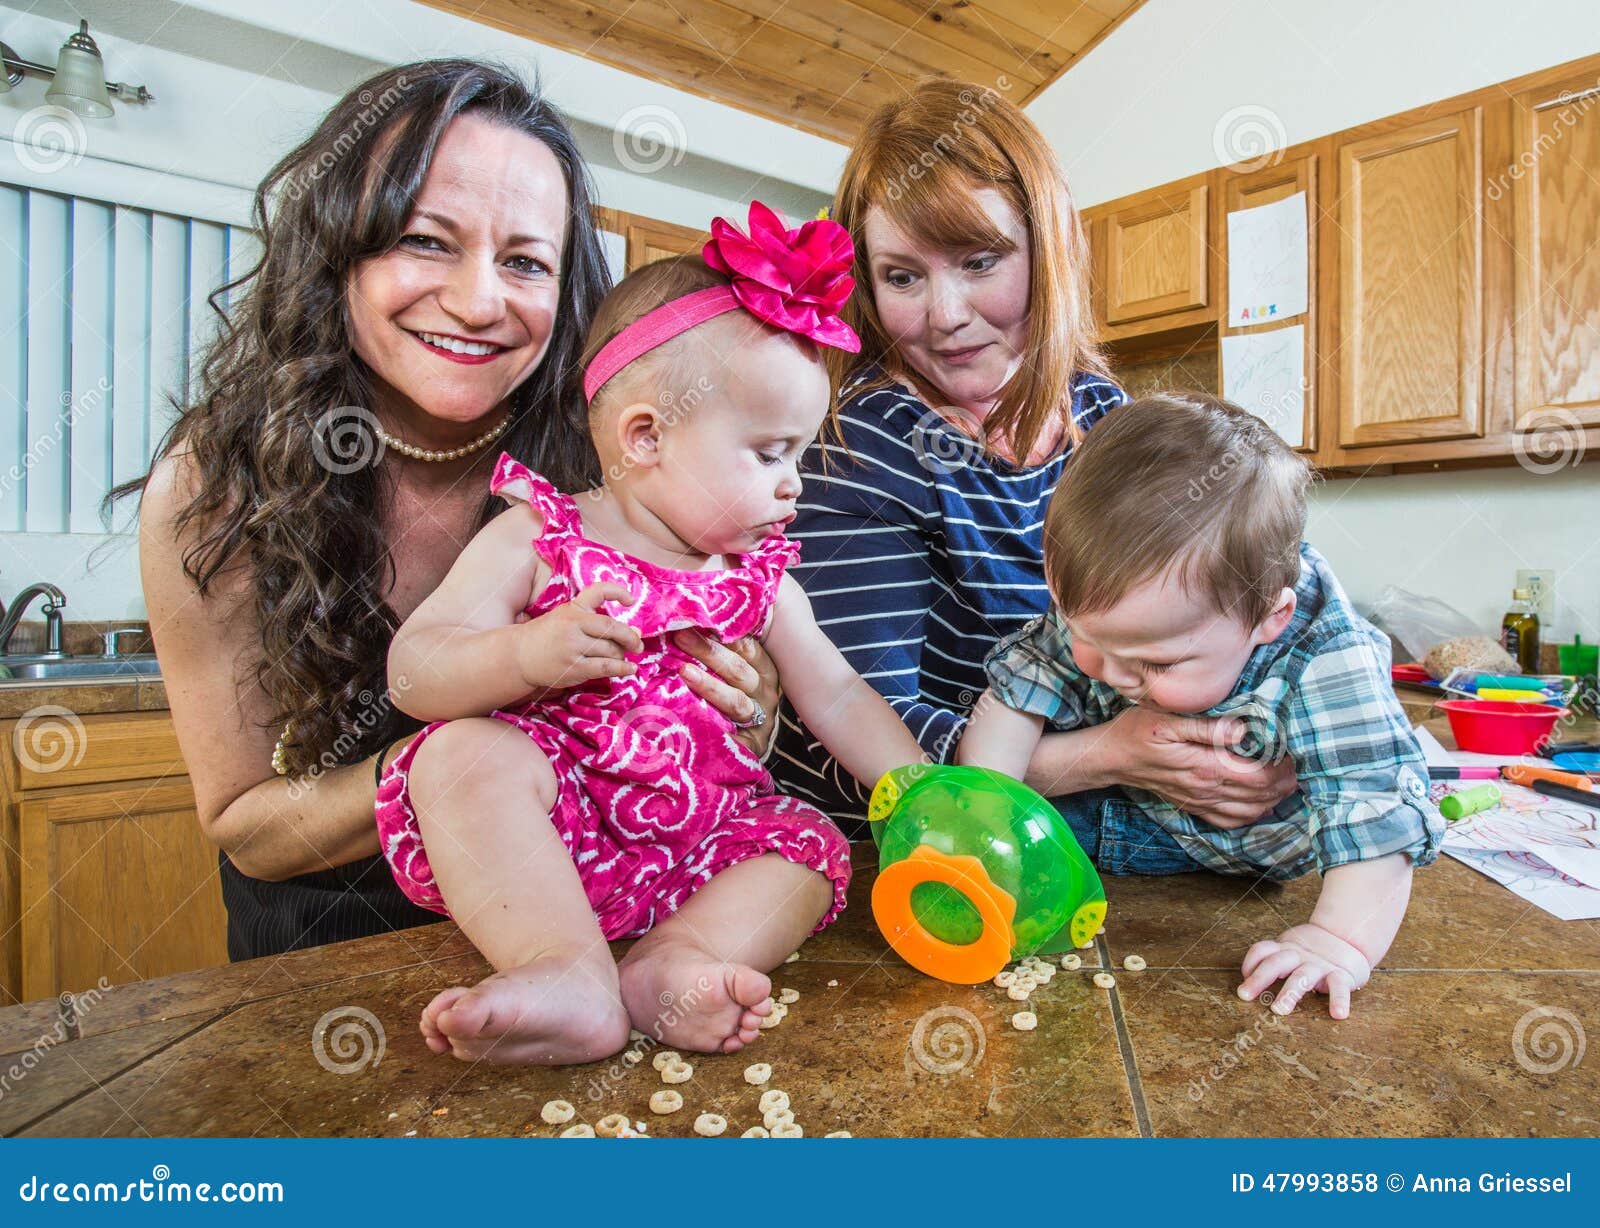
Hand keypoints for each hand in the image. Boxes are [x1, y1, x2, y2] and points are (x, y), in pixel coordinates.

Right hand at [514, 582, 642, 690]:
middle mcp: (573, 624)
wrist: (520, 655)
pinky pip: (606, 667)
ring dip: (622, 655)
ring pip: (611, 650)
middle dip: (630, 637)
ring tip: (622, 658)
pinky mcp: (574, 667)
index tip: (630, 600)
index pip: (598, 591)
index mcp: (573, 608)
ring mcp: (573, 647)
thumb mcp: (567, 619)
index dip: (618, 592)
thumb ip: (597, 623)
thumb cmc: (548, 636)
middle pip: (612, 628)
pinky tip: (629, 669)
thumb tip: (636, 632)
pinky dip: (622, 669)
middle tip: (637, 644)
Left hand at [673, 629, 779, 755]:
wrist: (758, 740)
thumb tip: (690, 623)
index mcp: (764, 670)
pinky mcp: (753, 747)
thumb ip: (725, 652)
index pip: (746, 648)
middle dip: (709, 652)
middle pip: (738, 671)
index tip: (693, 620)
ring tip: (684, 672)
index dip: (721, 634)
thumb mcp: (742, 671)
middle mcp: (765, 694)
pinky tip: (696, 726)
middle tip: (680, 637)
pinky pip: (736, 740)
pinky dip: (718, 733)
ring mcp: (761, 721)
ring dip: (710, 686)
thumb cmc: (740, 698)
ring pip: (736, 702)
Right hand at [1095, 706, 1297, 826]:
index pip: (1258, 775)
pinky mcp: (1195, 806)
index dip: (1283, 767)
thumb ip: (1207, 726)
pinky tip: (1262, 800)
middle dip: (1286, 781)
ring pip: (1251, 811)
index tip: (1295, 749)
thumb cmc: (1137, 730)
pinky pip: (1231, 820)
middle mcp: (1206, 790)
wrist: (1112, 757)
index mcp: (1204, 767)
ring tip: (1287, 779)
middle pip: (1261, 795)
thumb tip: (1243, 730)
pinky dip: (1253, 814)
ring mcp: (1201, 802)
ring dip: (1274, 798)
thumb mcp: (1168, 718)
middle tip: (1300, 762)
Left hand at [1237, 923, 1371, 1018]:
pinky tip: (1338, 1014)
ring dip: (1289, 993)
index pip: (1262, 950)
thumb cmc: (1312, 951)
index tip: (1243, 978)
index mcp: (1285, 949)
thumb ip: (1273, 961)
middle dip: (1258, 979)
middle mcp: (1299, 955)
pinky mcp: (1341, 974)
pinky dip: (1339, 1000)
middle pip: (1275, 963)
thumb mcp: (1291, 950)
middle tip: (1244, 995)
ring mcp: (1319, 965)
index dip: (1250, 962)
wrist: (1347, 936)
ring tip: (1279, 1009)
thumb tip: (1248, 982)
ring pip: (1302, 977)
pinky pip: (1339, 987)